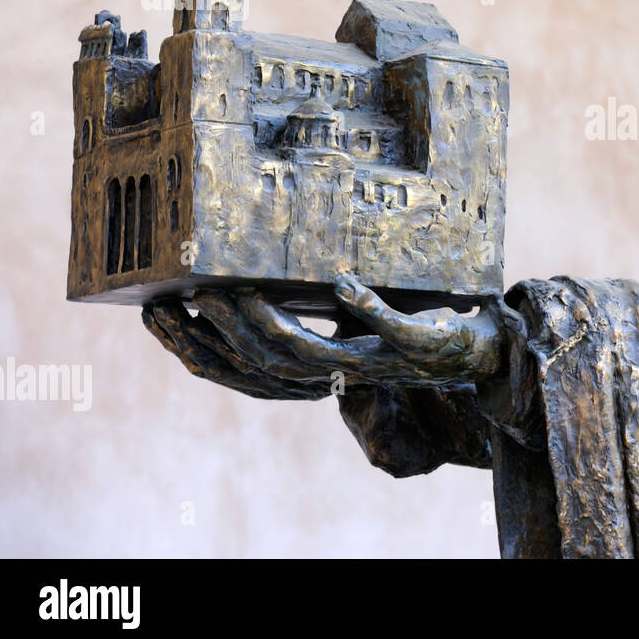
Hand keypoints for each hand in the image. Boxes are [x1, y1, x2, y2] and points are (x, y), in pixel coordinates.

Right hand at [142, 279, 509, 397]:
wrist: (483, 351)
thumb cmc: (409, 326)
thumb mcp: (347, 318)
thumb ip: (305, 304)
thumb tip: (252, 265)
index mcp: (318, 369)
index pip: (240, 370)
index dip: (195, 347)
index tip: (155, 314)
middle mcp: (342, 373)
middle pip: (264, 366)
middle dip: (219, 332)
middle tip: (187, 295)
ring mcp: (380, 361)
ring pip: (312, 355)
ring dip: (272, 324)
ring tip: (239, 290)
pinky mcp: (420, 344)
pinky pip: (388, 330)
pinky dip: (364, 307)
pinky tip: (340, 282)